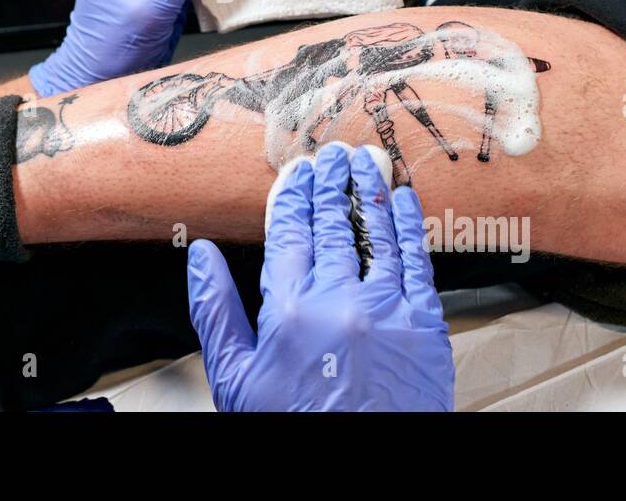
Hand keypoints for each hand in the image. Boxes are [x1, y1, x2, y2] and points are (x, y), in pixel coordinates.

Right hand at [186, 142, 453, 411]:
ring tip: (366, 165)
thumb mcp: (235, 378)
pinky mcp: (424, 327)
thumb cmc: (294, 430)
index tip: (298, 174)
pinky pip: (418, 263)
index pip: (290, 233)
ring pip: (377, 235)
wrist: (360, 473)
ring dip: (370, 194)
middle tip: (333, 156)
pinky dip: (409, 227)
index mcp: (288, 311)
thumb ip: (216, 310)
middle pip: (333, 226)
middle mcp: (339, 302)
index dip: (294, 197)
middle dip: (332, 185)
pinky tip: (403, 203)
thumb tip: (200, 257)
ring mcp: (386, 312)